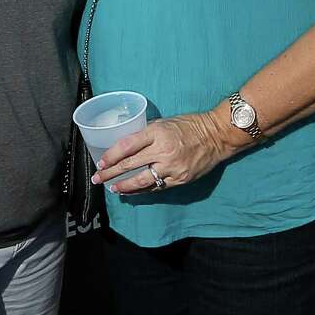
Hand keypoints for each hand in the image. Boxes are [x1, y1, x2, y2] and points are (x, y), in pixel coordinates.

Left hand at [92, 111, 229, 193]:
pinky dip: (142, 190)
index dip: (111, 155)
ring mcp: (172, 167)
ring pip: (142, 181)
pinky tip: (132, 191)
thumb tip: (127, 145)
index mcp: (157, 132)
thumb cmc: (189, 125)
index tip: (101, 162)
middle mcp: (163, 151)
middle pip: (130, 165)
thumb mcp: (164, 122)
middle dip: (111, 173)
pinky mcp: (180, 179)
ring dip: (124, 186)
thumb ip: (146, 133)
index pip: (127, 145)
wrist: (216, 135)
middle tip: (97, 178)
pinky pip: (156, 187)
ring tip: (113, 188)